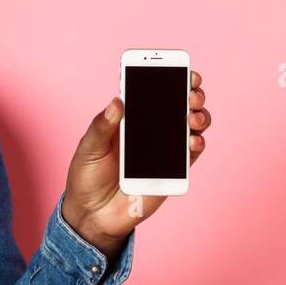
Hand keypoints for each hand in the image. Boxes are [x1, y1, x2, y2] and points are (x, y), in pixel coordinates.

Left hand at [61, 70, 210, 260]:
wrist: (92, 214)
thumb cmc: (86, 177)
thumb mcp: (89, 148)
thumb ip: (103, 126)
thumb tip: (117, 101)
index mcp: (129, 119)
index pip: (153, 93)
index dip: (171, 79)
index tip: (183, 70)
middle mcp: (150, 131)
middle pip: (179, 106)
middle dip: (192, 96)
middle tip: (192, 94)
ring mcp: (163, 150)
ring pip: (191, 128)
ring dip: (199, 118)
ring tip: (193, 117)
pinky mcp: (171, 172)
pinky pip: (189, 155)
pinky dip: (196, 145)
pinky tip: (193, 141)